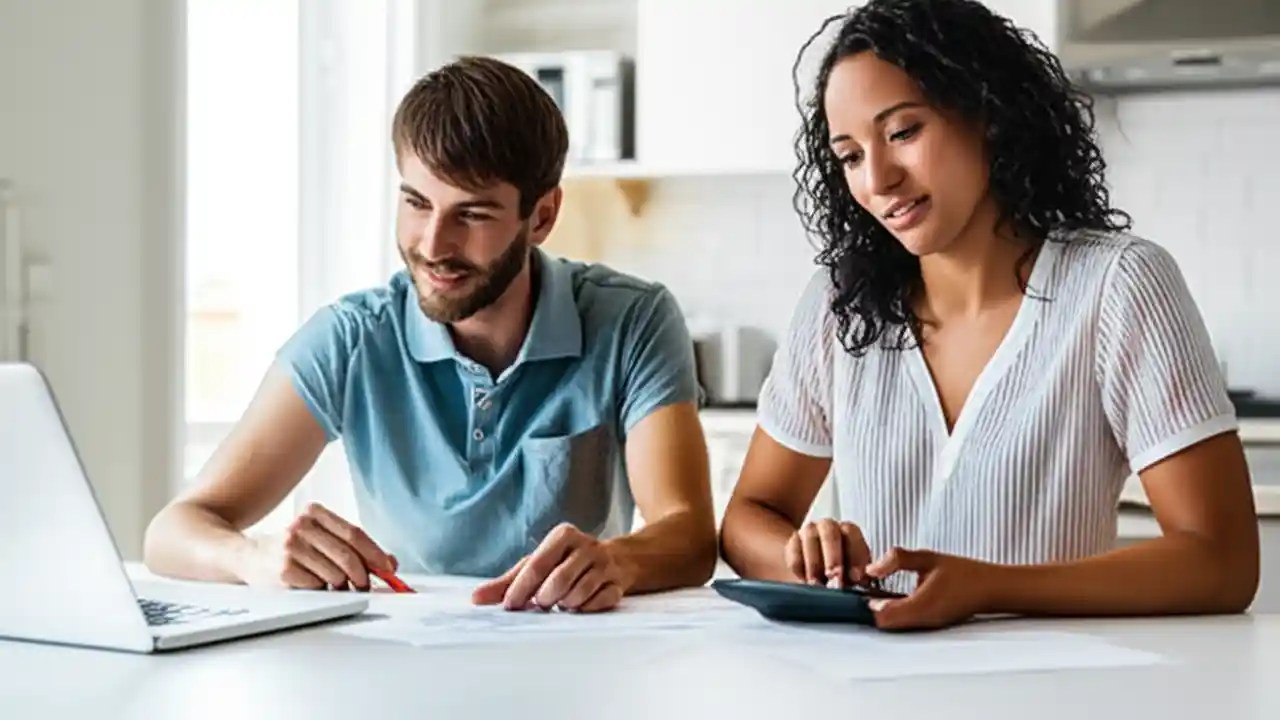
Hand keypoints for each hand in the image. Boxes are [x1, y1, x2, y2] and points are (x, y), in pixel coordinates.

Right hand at [240, 502, 395, 590]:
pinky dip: (322, 589)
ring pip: (336, 573)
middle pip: (348, 554)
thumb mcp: (319, 538)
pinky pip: (318, 585)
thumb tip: (389, 561)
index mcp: (314, 512)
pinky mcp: (284, 570)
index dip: (375, 553)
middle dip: (363, 574)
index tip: (388, 567)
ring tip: (333, 584)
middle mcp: (302, 526)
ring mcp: (291, 547)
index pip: (354, 533)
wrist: (245, 556)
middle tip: (365, 585)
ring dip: (342, 585)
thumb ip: (352, 546)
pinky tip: (311, 584)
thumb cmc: (288, 549)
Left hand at [471, 523, 629, 612]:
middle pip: (559, 581)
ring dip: (565, 605)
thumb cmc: (567, 563)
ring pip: (579, 594)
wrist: (617, 561)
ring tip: (561, 603)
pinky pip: (599, 602)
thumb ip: (508, 581)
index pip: (537, 564)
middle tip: (540, 604)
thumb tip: (475, 598)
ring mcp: (605, 564)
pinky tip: (580, 606)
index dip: (520, 589)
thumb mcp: (538, 565)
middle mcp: (586, 546)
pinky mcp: (618, 583)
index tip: (510, 606)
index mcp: (563, 535)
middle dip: (544, 599)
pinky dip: (585, 609)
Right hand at [784, 518, 871, 587]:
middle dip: (833, 557)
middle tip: (835, 577)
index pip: (851, 533)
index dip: (855, 554)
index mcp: (848, 530)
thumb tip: (873, 576)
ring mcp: (808, 532)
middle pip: (829, 534)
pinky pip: (793, 551)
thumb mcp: (856, 574)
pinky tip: (805, 580)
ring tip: (818, 584)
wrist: (819, 575)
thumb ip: (864, 574)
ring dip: (814, 564)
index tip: (856, 577)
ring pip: (809, 540)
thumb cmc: (843, 573)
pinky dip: (799, 567)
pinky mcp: (793, 542)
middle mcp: (828, 527)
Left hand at [864, 547, 997, 630]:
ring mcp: (927, 626)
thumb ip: (897, 560)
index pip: (882, 616)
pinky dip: (895, 612)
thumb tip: (871, 568)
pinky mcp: (930, 626)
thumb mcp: (927, 557)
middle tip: (867, 587)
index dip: (867, 602)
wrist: (992, 589)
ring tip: (879, 589)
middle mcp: (922, 621)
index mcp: (922, 606)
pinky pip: (905, 624)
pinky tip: (894, 596)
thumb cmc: (964, 572)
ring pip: (893, 626)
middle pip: (884, 624)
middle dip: (871, 607)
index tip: (864, 585)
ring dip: (882, 610)